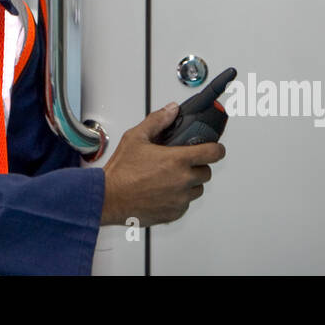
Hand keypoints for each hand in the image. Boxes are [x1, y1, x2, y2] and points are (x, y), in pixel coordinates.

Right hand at [99, 102, 225, 226]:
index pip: (213, 153)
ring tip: (170, 178)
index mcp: (177, 160)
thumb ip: (157, 121)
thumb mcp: (136, 137)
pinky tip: (163, 191)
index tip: (215, 148)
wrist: (108, 198)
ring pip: (197, 189)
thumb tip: (171, 110)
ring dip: (189, 183)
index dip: (217, 148)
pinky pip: (185, 204)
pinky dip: (179, 198)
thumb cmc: (120, 171)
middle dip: (197, 166)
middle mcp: (182, 181)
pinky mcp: (174, 214)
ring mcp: (180, 199)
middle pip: (206, 172)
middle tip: (181, 163)